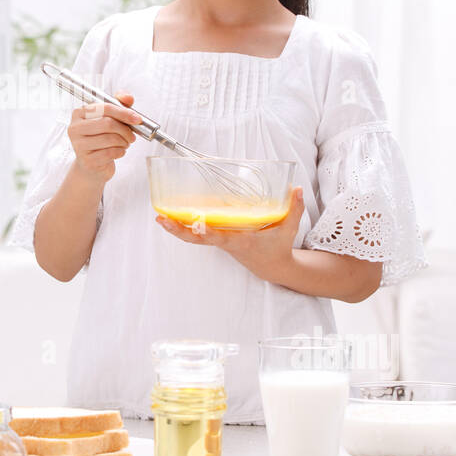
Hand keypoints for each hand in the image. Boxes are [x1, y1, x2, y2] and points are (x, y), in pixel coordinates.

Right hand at [67, 91, 141, 183]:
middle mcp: (75, 128)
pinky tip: (118, 152)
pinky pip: (111, 152)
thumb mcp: (109, 118)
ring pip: (111, 139)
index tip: (137, 119)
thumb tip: (128, 97)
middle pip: (108, 123)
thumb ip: (119, 104)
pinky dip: (120, 152)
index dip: (124, 113)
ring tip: (124, 143)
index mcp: (79, 113)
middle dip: (125, 130)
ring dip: (124, 142)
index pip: (105, 108)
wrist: (91, 165)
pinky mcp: (87, 160)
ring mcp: (79, 145)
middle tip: (132, 135)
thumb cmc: (100, 138)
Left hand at [155, 185, 304, 281]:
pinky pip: (196, 235)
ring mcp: (219, 241)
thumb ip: (293, 208)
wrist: (272, 267)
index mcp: (241, 241)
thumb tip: (296, 187)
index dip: (208, 233)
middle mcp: (226, 242)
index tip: (196, 226)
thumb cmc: (278, 247)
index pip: (221, 238)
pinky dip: (184, 227)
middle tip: (161, 219)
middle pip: (196, 239)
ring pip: (193, 237)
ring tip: (159, 216)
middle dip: (178, 230)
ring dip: (176, 228)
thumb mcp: (289, 229)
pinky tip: (172, 215)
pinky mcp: (218, 239)